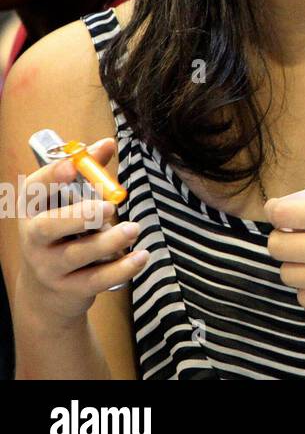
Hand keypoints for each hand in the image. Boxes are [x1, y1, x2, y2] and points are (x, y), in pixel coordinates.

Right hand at [13, 138, 144, 324]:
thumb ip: (90, 173)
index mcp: (33, 210)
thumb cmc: (67, 233)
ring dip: (107, 242)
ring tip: (133, 229)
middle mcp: (34, 239)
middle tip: (109, 207)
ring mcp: (49, 267)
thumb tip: (107, 143)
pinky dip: (121, 268)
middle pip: (48, 227)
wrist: (48, 291)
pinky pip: (95, 280)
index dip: (52, 176)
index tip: (75, 165)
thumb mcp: (70, 203)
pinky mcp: (69, 289)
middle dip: (79, 215)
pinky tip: (141, 256)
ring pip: (75, 255)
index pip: (34, 190)